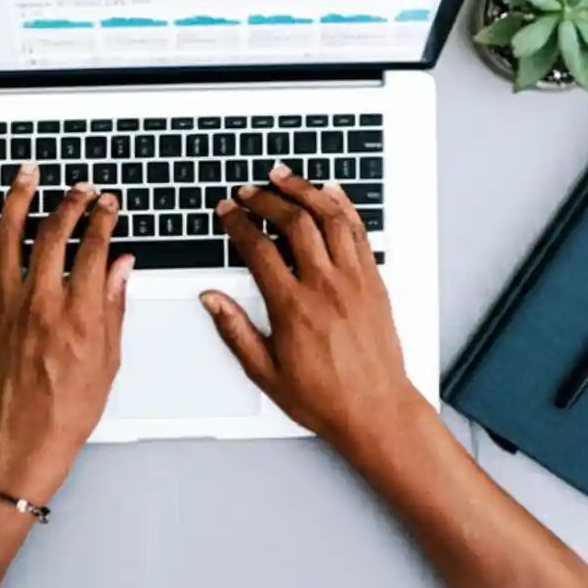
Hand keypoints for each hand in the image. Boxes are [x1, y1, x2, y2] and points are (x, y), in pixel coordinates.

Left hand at [0, 164, 134, 501]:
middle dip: (71, 202)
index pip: (94, 247)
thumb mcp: (109, 357)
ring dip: (20, 198)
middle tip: (81, 190)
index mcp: (78, 313)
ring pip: (9, 235)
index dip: (103, 219)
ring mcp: (6, 304)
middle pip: (55, 232)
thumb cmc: (65, 408)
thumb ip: (113, 305)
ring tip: (28, 175)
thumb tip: (120, 267)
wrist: (23, 437)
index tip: (108, 206)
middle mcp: (41, 302)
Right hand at [200, 166, 417, 447]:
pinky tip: (330, 192)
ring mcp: (354, 281)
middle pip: (294, 223)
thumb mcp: (265, 372)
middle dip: (266, 199)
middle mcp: (325, 287)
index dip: (238, 224)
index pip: (258, 249)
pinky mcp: (374, 282)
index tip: (227, 212)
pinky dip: (344, 206)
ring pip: (329, 218)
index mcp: (293, 308)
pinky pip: (359, 232)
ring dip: (304, 191)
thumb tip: (211, 299)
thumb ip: (234, 330)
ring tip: (283, 177)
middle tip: (248, 191)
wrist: (376, 411)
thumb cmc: (324, 397)